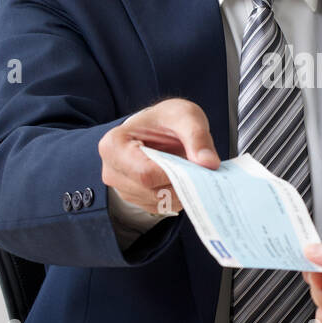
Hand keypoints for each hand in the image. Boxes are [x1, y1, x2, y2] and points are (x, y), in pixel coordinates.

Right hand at [98, 98, 219, 215]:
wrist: (159, 127)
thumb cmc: (166, 119)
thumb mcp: (185, 116)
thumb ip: (197, 136)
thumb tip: (209, 163)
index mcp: (114, 145)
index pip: (145, 173)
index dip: (174, 174)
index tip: (197, 165)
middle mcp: (112, 170)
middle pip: (151, 191)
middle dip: (180, 183)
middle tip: (198, 167)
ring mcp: (122, 188)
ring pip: (158, 201)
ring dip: (180, 190)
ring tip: (187, 168)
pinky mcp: (135, 199)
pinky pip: (161, 206)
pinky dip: (177, 196)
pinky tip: (180, 178)